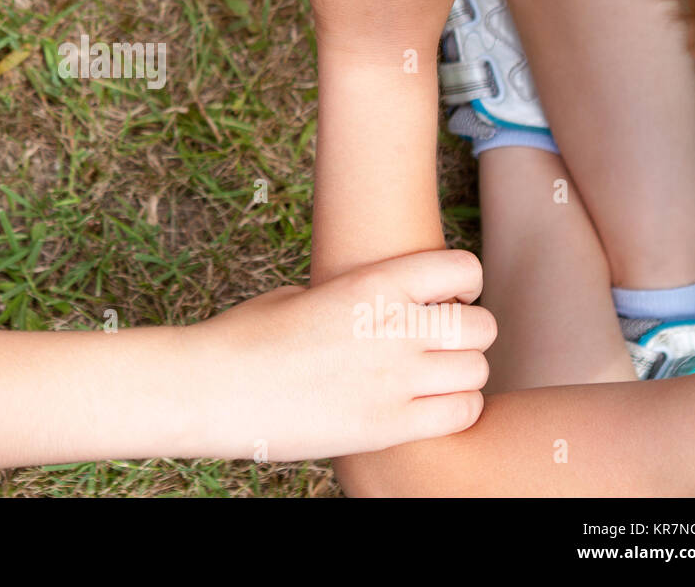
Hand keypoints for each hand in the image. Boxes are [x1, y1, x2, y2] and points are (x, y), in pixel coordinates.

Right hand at [188, 248, 494, 460]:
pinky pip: (461, 413)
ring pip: (477, 371)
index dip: (463, 283)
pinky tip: (428, 407)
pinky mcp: (387, 426)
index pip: (461, 269)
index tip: (450, 296)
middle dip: (468, 332)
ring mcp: (394, 380)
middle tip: (442, 343)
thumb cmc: (248, 336)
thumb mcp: (304, 294)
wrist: (213, 388)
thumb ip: (355, 297)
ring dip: (463, 373)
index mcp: (371, 284)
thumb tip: (382, 305)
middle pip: (481, 325)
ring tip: (434, 378)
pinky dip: (456, 409)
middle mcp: (392, 328)